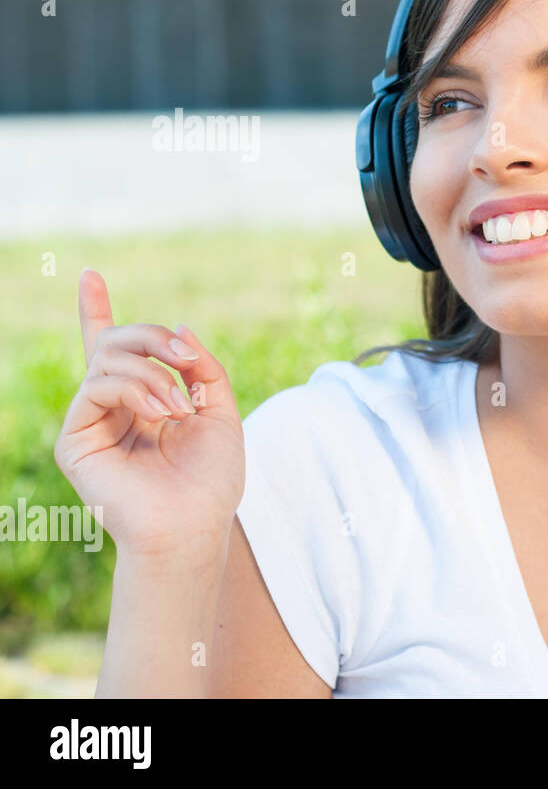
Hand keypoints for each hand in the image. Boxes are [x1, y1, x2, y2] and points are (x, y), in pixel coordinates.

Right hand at [53, 269, 245, 561]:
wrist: (194, 524)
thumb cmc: (211, 478)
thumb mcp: (220, 411)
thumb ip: (203, 368)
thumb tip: (179, 328)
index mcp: (143, 400)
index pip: (114, 350)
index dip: (97, 311)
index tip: (88, 275)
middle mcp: (112, 407)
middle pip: (116, 343)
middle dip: (154, 337)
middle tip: (187, 358)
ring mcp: (91, 422)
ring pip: (109, 359)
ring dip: (154, 373)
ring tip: (179, 408)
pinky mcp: (76, 439)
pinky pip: (99, 385)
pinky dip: (137, 390)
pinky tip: (161, 415)